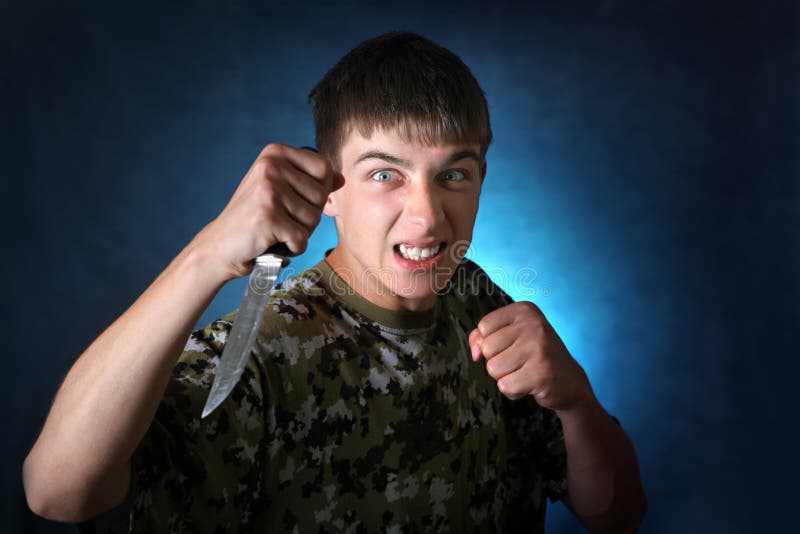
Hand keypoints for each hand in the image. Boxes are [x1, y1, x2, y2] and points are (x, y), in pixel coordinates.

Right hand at [187, 143, 344, 280]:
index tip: (292, 200)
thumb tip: (340, 177)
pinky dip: (292, 248)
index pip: (324, 169)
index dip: (317, 191)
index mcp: (275, 153)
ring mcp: (269, 189)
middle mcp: (271, 165)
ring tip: (274, 229)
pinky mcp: (267, 216)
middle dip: (308, 216)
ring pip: (314, 219)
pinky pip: (302, 239)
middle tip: (280, 219)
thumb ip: (310, 181)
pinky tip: (272, 242)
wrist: (220, 245)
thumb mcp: (281, 190)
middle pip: (322, 195)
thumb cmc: (254, 218)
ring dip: (299, 232)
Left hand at [469, 301, 592, 410]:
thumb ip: (484, 336)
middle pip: (487, 348)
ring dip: (505, 377)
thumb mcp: (512, 336)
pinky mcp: (541, 373)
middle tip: (521, 362)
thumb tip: (475, 351)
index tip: (512, 346)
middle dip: (498, 361)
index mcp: (525, 310)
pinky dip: (514, 391)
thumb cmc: (535, 356)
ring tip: (525, 372)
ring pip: (493, 368)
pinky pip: (505, 386)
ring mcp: (538, 348)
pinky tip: (530, 384)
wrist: (570, 382)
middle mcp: (533, 324)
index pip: (484, 326)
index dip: (491, 342)